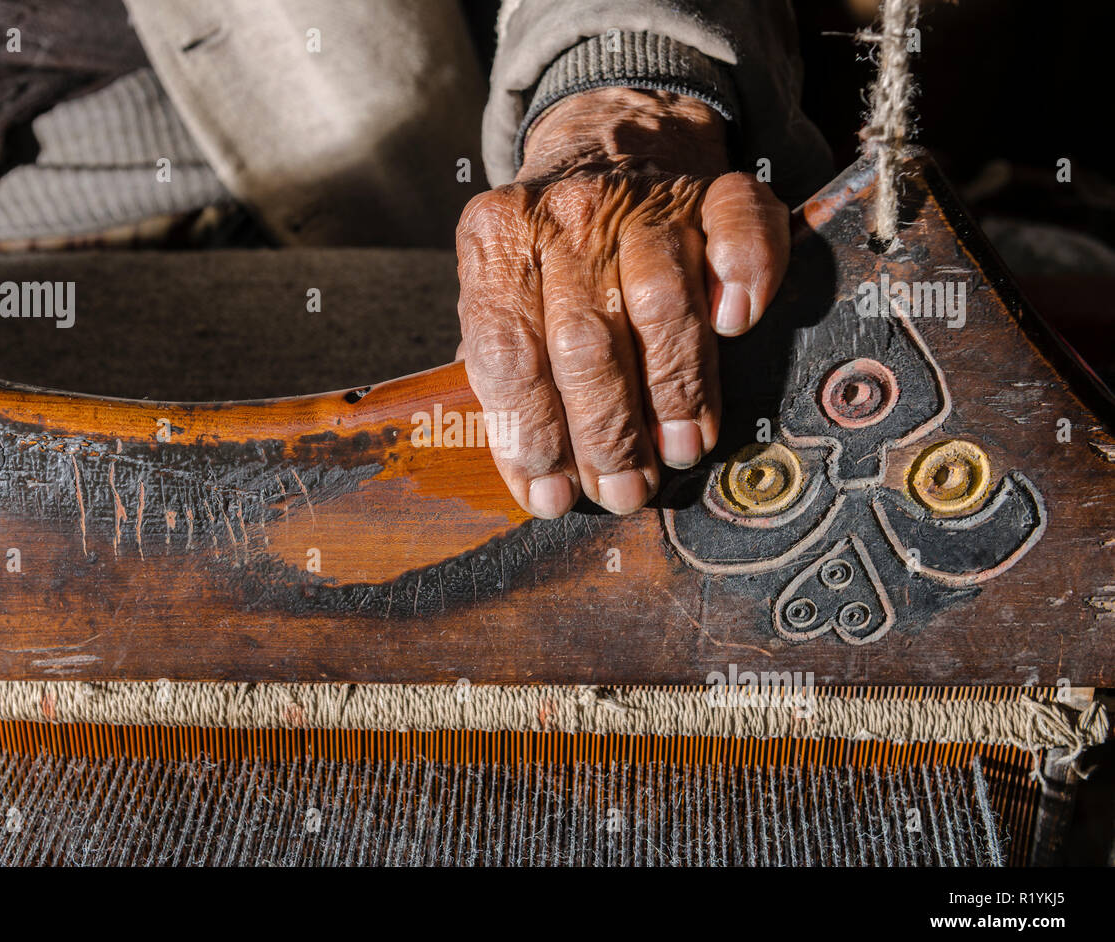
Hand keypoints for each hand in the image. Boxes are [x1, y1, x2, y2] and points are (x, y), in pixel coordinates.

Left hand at [456, 87, 788, 516]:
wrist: (607, 146)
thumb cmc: (549, 255)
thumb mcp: (500, 298)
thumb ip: (501, 376)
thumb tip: (533, 479)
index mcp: (496, 241)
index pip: (505, 353)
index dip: (531, 435)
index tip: (554, 496)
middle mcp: (565, 215)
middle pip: (585, 341)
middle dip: (607, 433)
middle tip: (625, 490)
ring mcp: (643, 200)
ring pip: (662, 304)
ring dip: (675, 390)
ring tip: (680, 450)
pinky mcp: (714, 192)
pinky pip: (740, 230)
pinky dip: (744, 278)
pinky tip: (737, 325)